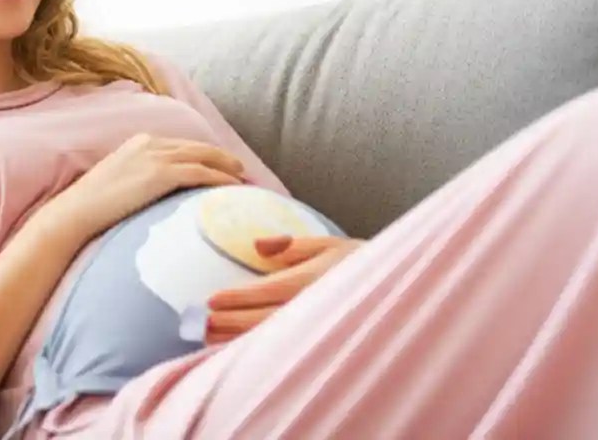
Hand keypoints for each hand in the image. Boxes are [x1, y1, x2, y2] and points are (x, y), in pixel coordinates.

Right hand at [46, 133, 245, 241]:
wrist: (75, 214)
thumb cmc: (91, 208)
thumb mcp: (118, 184)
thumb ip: (138, 181)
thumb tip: (153, 196)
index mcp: (139, 142)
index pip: (181, 145)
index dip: (204, 154)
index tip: (219, 164)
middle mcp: (150, 143)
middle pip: (197, 146)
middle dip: (221, 157)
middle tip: (240, 169)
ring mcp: (156, 157)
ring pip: (204, 157)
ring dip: (227, 167)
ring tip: (243, 179)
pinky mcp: (161, 174)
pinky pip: (201, 173)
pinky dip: (221, 179)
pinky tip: (233, 188)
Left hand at [205, 235, 364, 343]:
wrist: (396, 293)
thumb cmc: (359, 264)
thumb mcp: (329, 244)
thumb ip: (293, 245)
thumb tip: (256, 245)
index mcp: (313, 279)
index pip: (267, 290)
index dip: (238, 297)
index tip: (211, 300)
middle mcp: (313, 306)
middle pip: (263, 318)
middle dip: (230, 322)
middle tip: (202, 324)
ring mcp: (315, 328)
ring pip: (269, 338)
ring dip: (237, 339)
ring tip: (209, 339)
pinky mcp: (318, 344)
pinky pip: (282, 349)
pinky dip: (256, 351)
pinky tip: (236, 354)